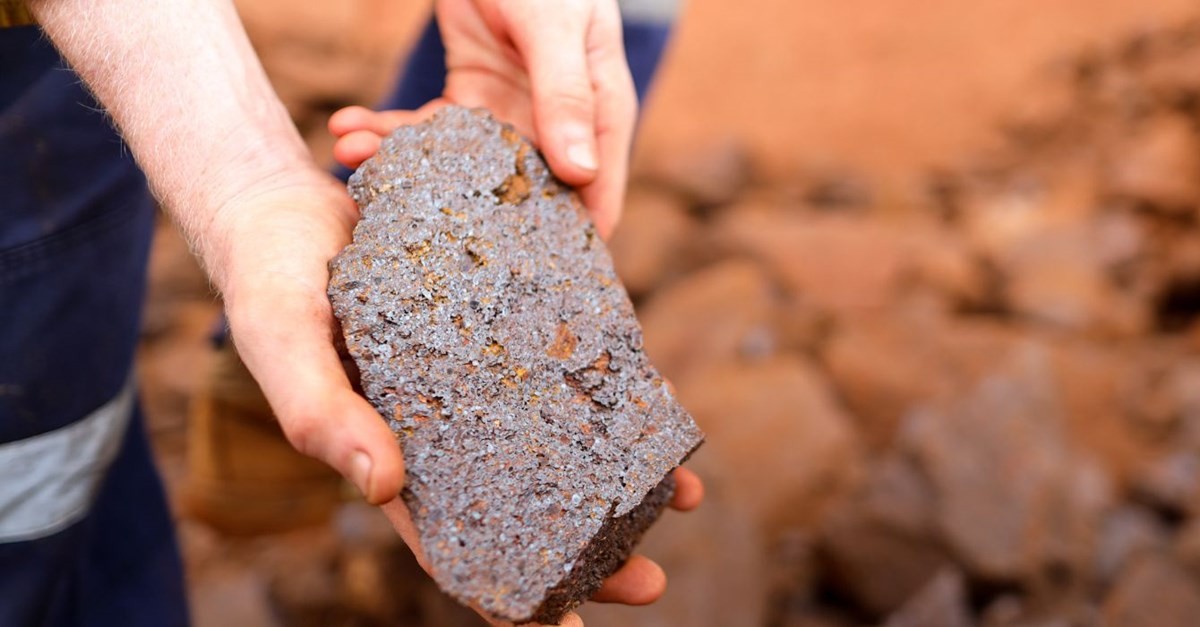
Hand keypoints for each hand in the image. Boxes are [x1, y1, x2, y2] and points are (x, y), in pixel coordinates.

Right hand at [211, 171, 706, 622]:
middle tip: (648, 578)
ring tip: (682, 493)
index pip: (451, 539)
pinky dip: (603, 383)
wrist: (287, 198)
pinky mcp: (498, 316)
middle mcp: (441, 422)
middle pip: (522, 500)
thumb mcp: (284, 343)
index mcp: (389, 449)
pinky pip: (559, 361)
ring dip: (615, 469)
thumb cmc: (270, 278)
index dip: (503, 591)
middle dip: (585, 549)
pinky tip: (649, 397)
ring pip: (554, 437)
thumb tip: (382, 487)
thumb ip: (320, 413)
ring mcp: (475, 373)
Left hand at [329, 0, 636, 238]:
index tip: (529, 291)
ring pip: (457, 165)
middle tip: (406, 236)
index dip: (569, 245)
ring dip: (402, 165)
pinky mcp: (467, 93)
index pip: (595, 194)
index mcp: (599, 112)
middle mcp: (555, 122)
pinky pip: (426, 128)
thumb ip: (564, 95)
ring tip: (354, 157)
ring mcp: (508, 110)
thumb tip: (580, 177)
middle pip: (515, 193)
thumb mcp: (553, 26)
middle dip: (460, 216)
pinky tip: (347, 126)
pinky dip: (386, 129)